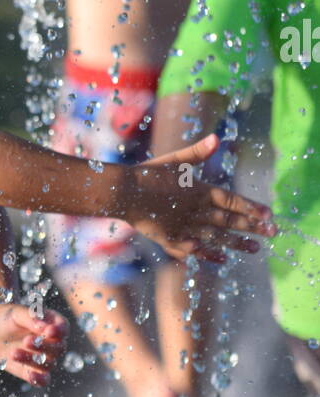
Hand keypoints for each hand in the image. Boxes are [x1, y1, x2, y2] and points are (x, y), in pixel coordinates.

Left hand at [0, 302, 68, 386]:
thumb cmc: (7, 318)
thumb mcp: (16, 314)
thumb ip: (30, 318)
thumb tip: (44, 327)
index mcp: (52, 324)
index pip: (63, 327)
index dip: (59, 330)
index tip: (49, 331)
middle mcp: (53, 342)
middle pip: (59, 348)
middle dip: (44, 346)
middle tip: (26, 340)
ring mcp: (45, 358)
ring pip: (48, 363)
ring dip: (32, 359)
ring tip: (13, 352)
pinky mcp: (33, 371)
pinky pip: (42, 379)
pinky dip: (39, 379)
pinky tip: (31, 376)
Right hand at [120, 133, 276, 261]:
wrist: (124, 193)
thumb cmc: (148, 173)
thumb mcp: (175, 159)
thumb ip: (197, 152)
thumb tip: (217, 138)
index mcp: (200, 190)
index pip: (233, 201)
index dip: (252, 208)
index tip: (269, 215)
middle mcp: (198, 210)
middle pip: (230, 221)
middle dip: (252, 227)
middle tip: (272, 234)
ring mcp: (186, 226)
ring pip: (217, 237)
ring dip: (237, 243)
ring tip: (254, 248)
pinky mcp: (173, 238)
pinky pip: (196, 248)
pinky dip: (210, 253)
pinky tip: (223, 258)